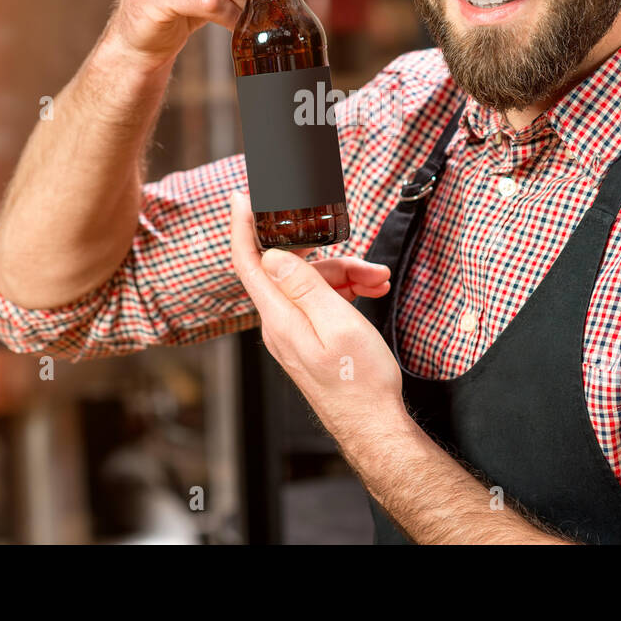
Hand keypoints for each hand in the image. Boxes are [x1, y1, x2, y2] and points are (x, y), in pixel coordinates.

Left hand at [228, 191, 408, 443]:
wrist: (374, 424)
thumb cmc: (359, 382)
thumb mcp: (337, 324)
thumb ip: (304, 287)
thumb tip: (272, 255)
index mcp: (280, 318)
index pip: (248, 262)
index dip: (242, 226)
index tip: (242, 196)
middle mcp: (280, 325)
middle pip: (289, 269)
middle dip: (325, 255)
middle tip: (361, 256)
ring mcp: (293, 333)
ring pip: (310, 285)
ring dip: (344, 275)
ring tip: (378, 280)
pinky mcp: (308, 340)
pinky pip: (319, 303)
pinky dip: (344, 292)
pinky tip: (369, 292)